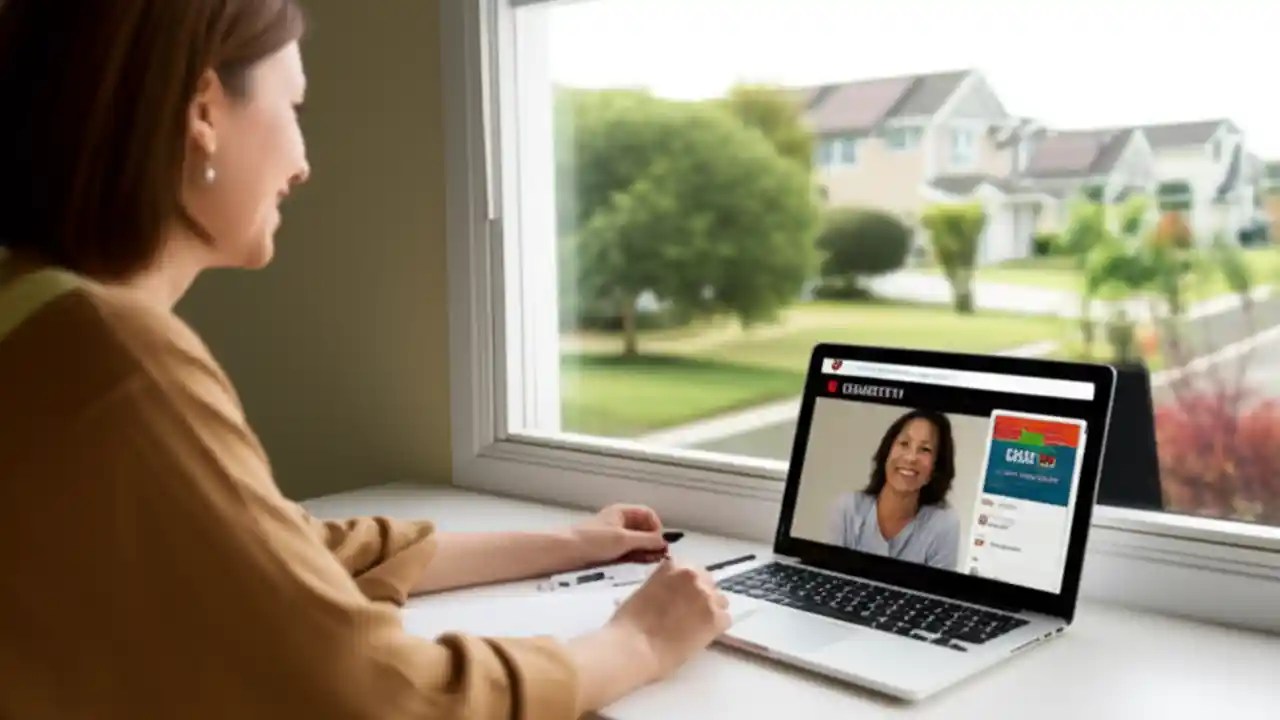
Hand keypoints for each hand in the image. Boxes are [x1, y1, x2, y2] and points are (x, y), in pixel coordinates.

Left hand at [571, 503, 668, 566]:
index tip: (659, 542)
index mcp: (623, 512)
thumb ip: (646, 540)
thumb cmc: (592, 541)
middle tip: (659, 556)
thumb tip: (664, 542)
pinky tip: (638, 564)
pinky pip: (627, 551)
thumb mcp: (624, 540)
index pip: (648, 514)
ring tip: (650, 562)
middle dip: (652, 541)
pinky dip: (635, 556)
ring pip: (636, 541)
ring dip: (645, 550)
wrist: (566, 552)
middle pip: (643, 528)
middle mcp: (619, 521)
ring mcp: (613, 535)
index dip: (656, 527)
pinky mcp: (607, 549)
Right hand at [607, 559, 731, 681]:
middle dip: (701, 596)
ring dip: (710, 611)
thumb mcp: (644, 590)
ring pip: (720, 601)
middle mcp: (694, 576)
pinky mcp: (716, 619)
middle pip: (709, 583)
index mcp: (674, 565)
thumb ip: (663, 585)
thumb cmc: (629, 622)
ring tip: (695, 627)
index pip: (691, 570)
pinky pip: (725, 620)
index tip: (681, 598)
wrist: (633, 647)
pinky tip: (701, 637)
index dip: (687, 586)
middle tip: (689, 613)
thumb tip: (672, 593)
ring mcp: (707, 597)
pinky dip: (716, 628)